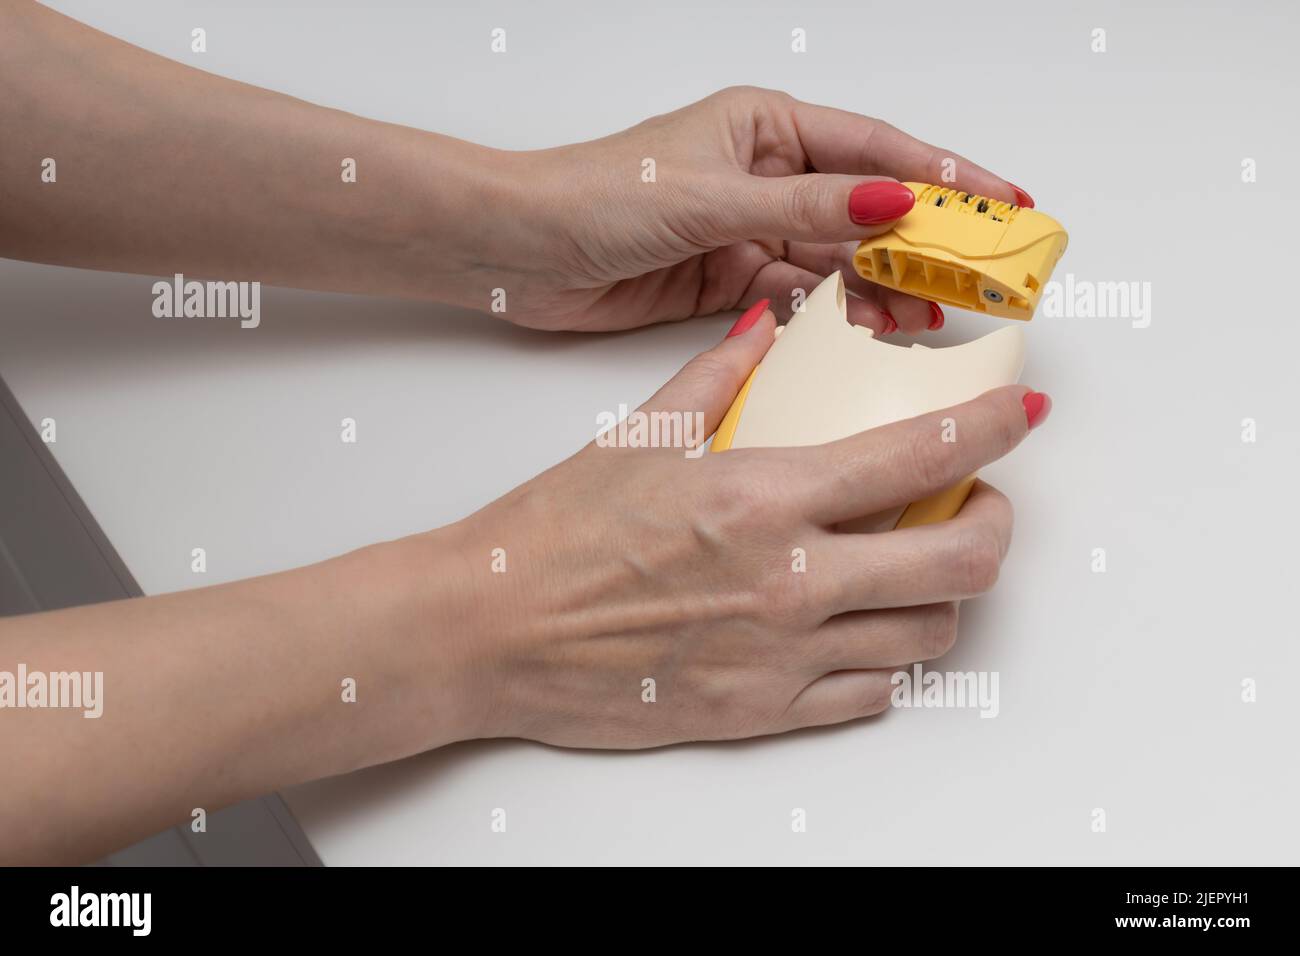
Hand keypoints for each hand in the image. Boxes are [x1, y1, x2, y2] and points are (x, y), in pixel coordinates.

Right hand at [436, 308, 1047, 746]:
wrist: (493, 631)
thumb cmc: (553, 536)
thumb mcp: (639, 435)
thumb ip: (719, 376)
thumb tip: (764, 328)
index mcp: (764, 496)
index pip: (919, 455)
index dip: (991, 430)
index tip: (1019, 415)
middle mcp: (791, 579)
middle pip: (962, 561)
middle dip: (996, 524)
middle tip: (978, 504)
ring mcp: (784, 655)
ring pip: (930, 634)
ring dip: (941, 594)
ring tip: (911, 566)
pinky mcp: (763, 712)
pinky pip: (874, 696)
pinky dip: (889, 660)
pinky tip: (861, 629)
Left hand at [491, 86, 1032, 333]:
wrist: (515, 251)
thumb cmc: (594, 196)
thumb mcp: (712, 196)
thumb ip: (805, 207)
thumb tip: (893, 204)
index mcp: (765, 127)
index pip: (875, 150)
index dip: (944, 177)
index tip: (1003, 204)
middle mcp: (763, 176)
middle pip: (863, 210)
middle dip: (921, 244)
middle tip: (980, 280)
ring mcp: (746, 231)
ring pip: (833, 262)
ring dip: (878, 289)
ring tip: (927, 322)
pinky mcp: (724, 281)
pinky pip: (794, 299)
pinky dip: (828, 317)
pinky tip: (865, 334)